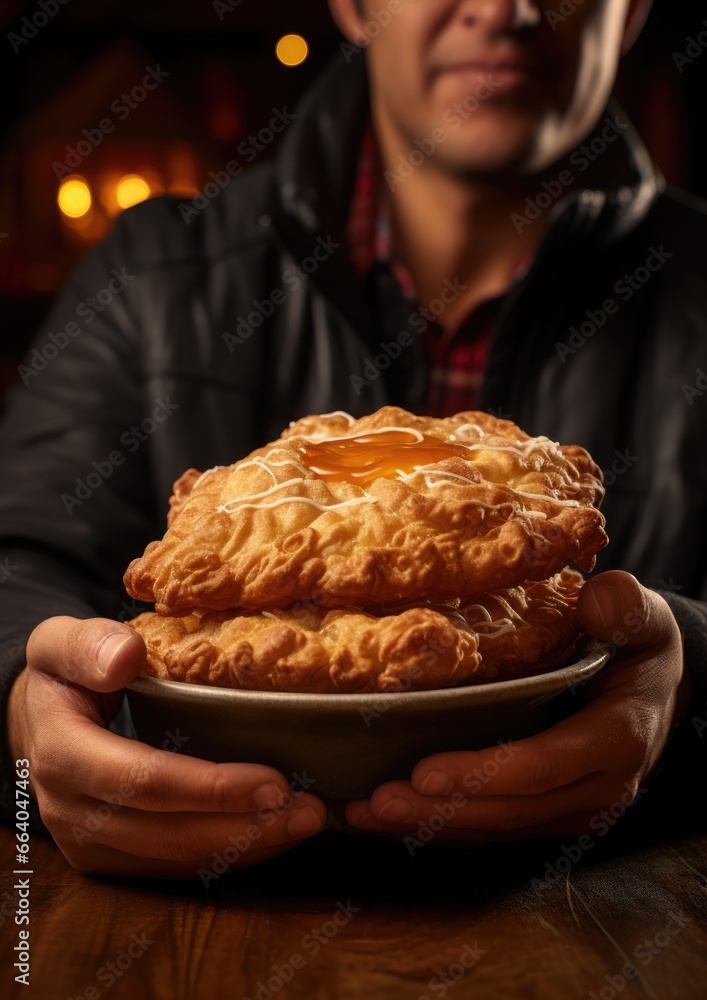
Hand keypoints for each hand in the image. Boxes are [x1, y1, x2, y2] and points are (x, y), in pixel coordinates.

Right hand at [7, 616, 326, 877]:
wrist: (36, 721)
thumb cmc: (63, 674)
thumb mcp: (59, 642)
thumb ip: (87, 644)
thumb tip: (127, 655)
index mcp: (64, 754)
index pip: (143, 781)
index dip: (210, 788)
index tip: (273, 781)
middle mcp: (73, 810)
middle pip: (167, 833)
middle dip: (244, 828)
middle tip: (308, 811)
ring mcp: (89, 842)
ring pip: (175, 860)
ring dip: (245, 847)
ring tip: (303, 823)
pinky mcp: (109, 858)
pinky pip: (172, 868)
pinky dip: (225, 855)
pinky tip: (270, 834)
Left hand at [344, 571, 691, 842]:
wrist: (659, 693)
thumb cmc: (641, 649)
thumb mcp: (644, 620)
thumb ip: (625, 608)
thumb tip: (597, 597)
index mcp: (616, 740)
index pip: (544, 766)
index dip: (484, 773)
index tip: (423, 771)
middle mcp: (594, 789)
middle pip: (508, 811)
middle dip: (439, 810)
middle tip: (375, 802)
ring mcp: (570, 810)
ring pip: (494, 829)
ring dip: (429, 826)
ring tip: (365, 814)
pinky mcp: (547, 815)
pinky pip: (492, 829)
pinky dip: (441, 827)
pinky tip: (390, 818)